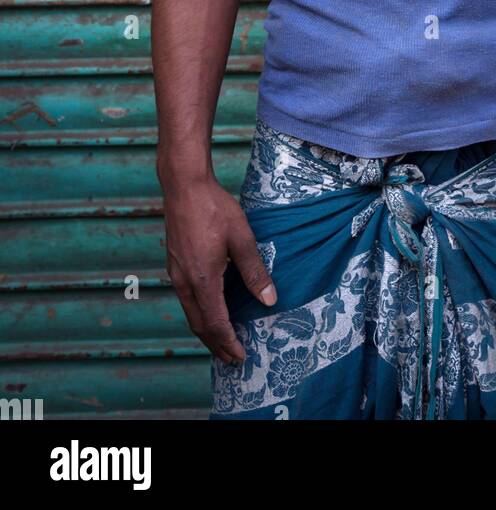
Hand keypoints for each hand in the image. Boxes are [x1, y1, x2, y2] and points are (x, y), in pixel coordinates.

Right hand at [161, 175, 276, 363]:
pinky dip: (200, 315)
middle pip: (200, 325)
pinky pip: (187, 300)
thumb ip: (254, 271)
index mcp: (202, 279)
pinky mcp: (175, 265)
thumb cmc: (214, 208)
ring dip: (207, 332)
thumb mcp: (242, 238)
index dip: (229, 342)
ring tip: (222, 343)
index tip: (241, 357)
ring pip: (191, 314)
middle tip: (233, 360)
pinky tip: (210, 311)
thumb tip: (270, 301)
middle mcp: (185, 282)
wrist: (184, 186)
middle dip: (217, 345)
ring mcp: (176, 274)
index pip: (216, 323)